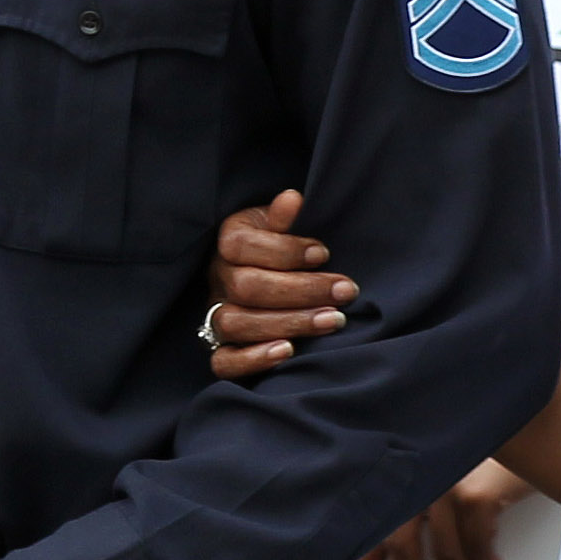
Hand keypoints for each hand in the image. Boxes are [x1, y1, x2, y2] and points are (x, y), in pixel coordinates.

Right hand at [206, 188, 351, 379]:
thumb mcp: (280, 224)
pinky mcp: (220, 347)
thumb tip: (293, 198)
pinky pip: (223, 361)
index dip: (284, 251)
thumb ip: (284, 217)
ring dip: (289, 323)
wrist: (268, 273)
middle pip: (246, 287)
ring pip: (236, 323)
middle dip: (302, 290)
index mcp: (228, 241)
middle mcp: (217, 278)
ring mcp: (215, 314)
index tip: (324, 253)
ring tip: (333, 320)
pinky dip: (252, 359)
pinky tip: (288, 352)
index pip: (242, 246)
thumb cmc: (280, 245)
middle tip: (345, 291)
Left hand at [360, 456, 531, 559]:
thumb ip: (423, 506)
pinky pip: (476, 542)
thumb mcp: (443, 473)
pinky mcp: (475, 492)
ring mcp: (445, 485)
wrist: (519, 424)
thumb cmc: (480, 450)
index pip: (372, 526)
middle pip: (401, 544)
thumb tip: (413, 553)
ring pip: (444, 551)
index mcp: (404, 478)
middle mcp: (417, 480)